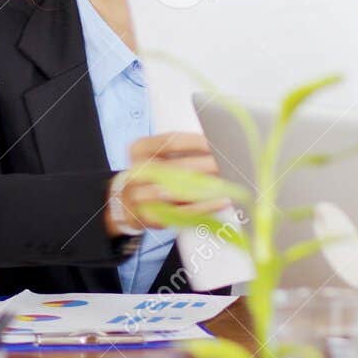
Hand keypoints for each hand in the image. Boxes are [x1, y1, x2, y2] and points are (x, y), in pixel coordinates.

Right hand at [108, 132, 230, 233]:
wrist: (127, 200)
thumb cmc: (153, 173)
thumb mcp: (159, 154)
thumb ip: (182, 149)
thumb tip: (218, 142)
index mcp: (139, 149)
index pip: (172, 141)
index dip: (199, 142)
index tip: (220, 144)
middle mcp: (136, 171)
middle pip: (178, 166)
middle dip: (208, 165)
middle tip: (230, 165)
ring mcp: (139, 195)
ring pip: (178, 191)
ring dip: (207, 188)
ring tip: (230, 183)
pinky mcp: (149, 216)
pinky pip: (181, 212)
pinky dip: (204, 207)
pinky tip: (221, 201)